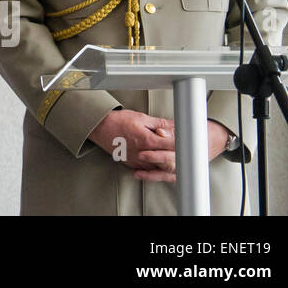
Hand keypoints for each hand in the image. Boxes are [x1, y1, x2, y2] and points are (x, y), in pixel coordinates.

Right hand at [90, 110, 231, 182]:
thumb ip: (160, 124)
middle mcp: (142, 153)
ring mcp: (136, 160)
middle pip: (167, 159)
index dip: (181, 142)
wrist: (100, 127)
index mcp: (146, 140)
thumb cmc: (118, 121)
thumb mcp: (141, 118)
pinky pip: (147, 169)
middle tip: (183, 150)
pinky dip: (155, 166)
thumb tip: (174, 126)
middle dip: (176, 154)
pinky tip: (158, 162)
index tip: (187, 141)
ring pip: (158, 167)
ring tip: (172, 157)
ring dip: (166, 163)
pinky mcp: (131, 164)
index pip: (170, 144)